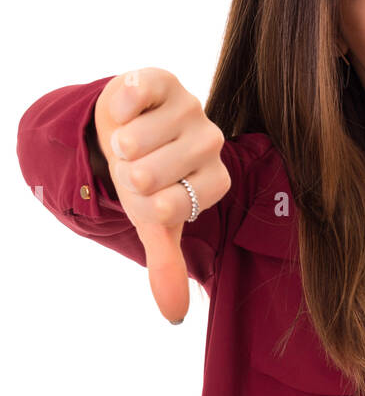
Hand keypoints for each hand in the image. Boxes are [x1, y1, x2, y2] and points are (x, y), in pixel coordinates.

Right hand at [93, 69, 229, 321]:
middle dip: (127, 174)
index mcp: (215, 181)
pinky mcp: (166, 80)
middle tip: (134, 165)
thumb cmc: (145, 179)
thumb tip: (174, 315)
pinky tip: (126, 112)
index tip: (146, 193)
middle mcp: (211, 143)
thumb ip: (166, 262)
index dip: (143, 202)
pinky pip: (137, 94)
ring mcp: (190, 108)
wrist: (127, 130)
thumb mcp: (154, 221)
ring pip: (137, 138)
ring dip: (119, 144)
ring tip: (128, 141)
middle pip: (150, 173)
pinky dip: (121, 107)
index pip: (171, 206)